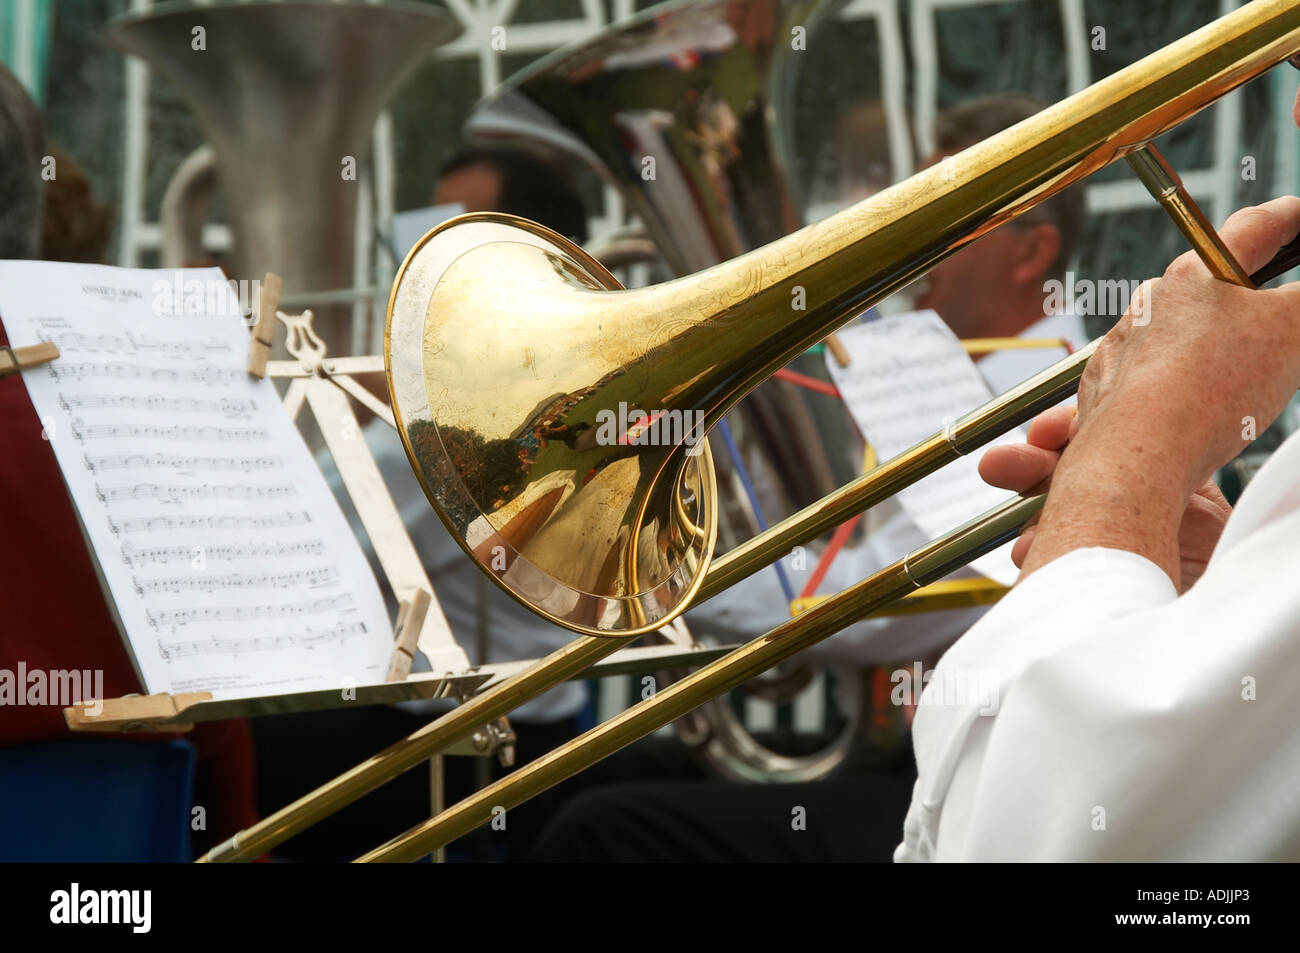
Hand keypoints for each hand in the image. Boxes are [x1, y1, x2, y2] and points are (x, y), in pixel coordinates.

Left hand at [986, 196, 1299, 588]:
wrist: (1138, 454)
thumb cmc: (1208, 389)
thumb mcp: (1291, 331)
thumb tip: (1294, 301)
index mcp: (1194, 274)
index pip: (1252, 228)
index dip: (1285, 217)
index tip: (1294, 215)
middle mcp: (1150, 304)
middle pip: (1209, 285)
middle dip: (1245, 295)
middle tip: (1275, 309)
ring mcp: (1123, 346)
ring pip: (1179, 333)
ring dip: (1210, 346)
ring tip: (1238, 378)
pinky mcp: (1108, 389)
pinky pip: (1153, 376)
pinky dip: (1179, 386)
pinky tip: (1197, 409)